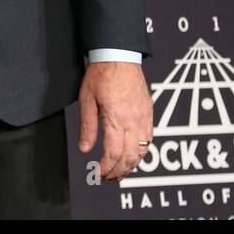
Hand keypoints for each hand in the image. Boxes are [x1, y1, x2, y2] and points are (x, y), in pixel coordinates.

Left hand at [77, 61, 153, 181]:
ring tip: (119, 172)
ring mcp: (144, 118)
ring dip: (131, 165)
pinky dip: (141, 153)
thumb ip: (87, 126)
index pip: (113, 153)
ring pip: (142, 151)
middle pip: (129, 157)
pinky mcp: (149, 114)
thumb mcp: (86, 99)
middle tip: (107, 177)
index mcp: (116, 118)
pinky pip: (149, 140)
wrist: (119, 57)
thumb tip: (85, 149)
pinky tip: (132, 156)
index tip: (98, 173)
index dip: (105, 167)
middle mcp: (134, 121)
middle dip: (118, 171)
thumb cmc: (102, 74)